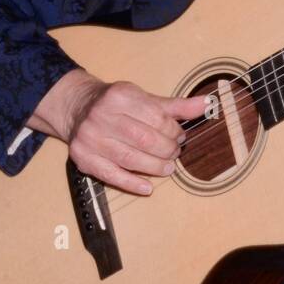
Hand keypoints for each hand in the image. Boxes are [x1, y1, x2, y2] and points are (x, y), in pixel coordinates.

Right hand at [28, 68, 208, 195]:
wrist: (77, 108)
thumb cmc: (117, 105)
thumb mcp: (145, 99)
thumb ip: (175, 106)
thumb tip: (206, 104)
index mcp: (120, 96)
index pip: (156, 118)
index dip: (174, 131)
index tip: (180, 136)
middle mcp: (102, 116)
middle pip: (144, 139)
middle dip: (166, 149)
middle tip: (175, 153)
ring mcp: (90, 138)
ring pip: (130, 158)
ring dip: (154, 167)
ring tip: (167, 168)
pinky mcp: (83, 158)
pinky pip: (111, 175)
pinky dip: (132, 183)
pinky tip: (147, 187)